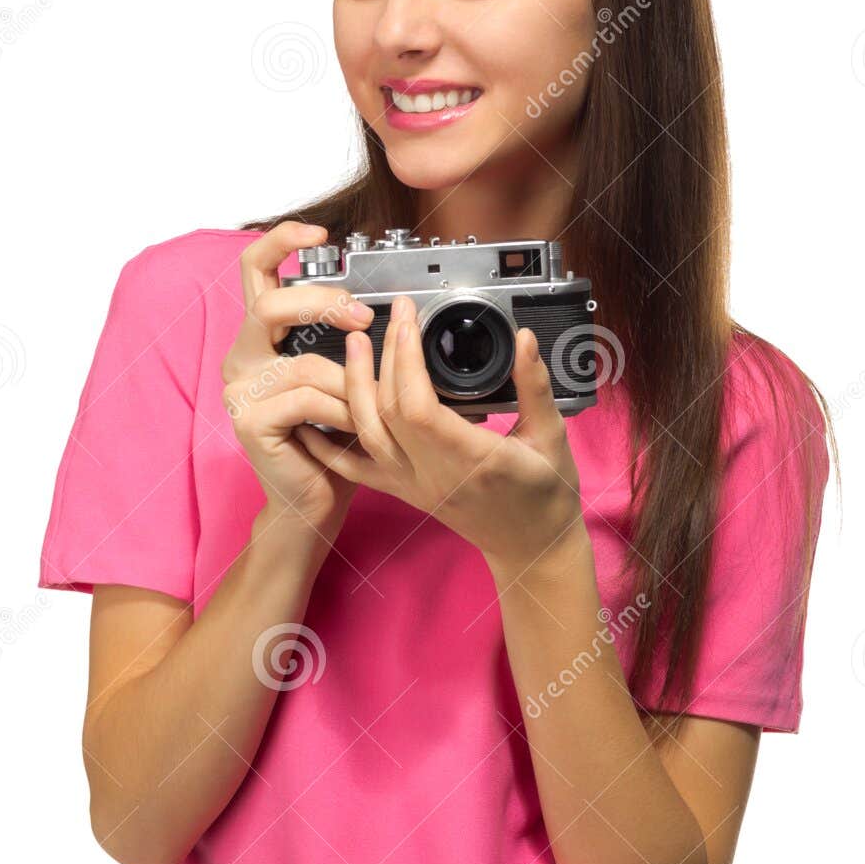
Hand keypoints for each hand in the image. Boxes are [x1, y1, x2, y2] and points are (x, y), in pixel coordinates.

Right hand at [221, 219, 374, 539]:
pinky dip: (339, 413)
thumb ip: (341, 339)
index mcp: (262, 337)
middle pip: (271, 302)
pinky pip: (305, 398)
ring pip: (304, 362)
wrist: (313, 501)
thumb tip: (376, 305)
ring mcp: (239, 389)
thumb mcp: (341, 377)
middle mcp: (241, 356)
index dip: (282, 241)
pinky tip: (347, 429)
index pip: (256, 269)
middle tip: (362, 320)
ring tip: (361, 410)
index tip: (320, 231)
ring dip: (349, 386)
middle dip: (324, 304)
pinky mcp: (248, 420)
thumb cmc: (331, 440)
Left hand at [292, 294, 588, 572]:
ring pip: (367, 435)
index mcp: (474, 460)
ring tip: (355, 344)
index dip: (406, 360)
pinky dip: (328, 444)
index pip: (420, 408)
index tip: (410, 321)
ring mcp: (415, 486)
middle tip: (392, 316)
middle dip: (384, 357)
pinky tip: (311, 417)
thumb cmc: (547, 495)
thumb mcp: (553, 437)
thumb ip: (535, 386)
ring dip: (354, 386)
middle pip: (388, 412)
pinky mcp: (404, 491)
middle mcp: (436, 476)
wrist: (531, 547)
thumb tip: (524, 339)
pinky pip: (356, 469)